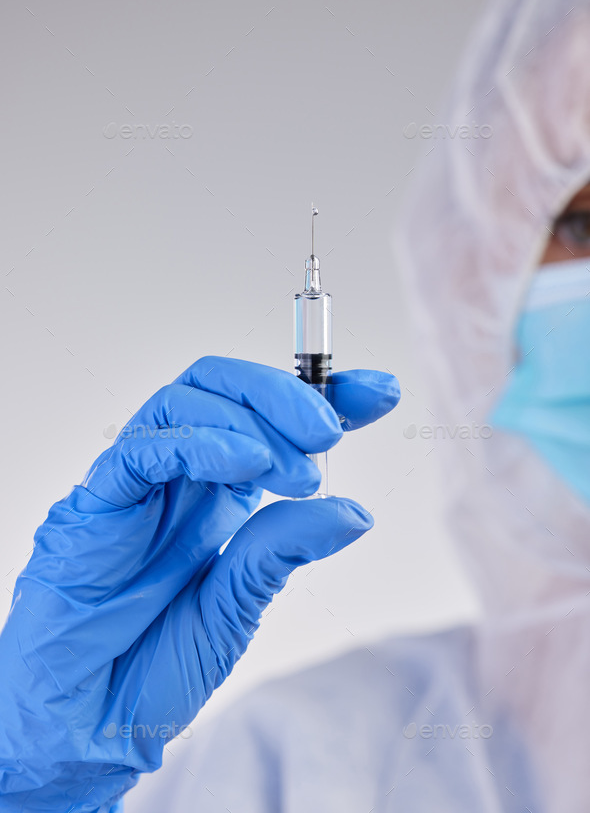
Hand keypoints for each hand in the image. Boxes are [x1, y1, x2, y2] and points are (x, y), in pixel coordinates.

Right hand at [0, 357, 399, 811]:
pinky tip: (244, 463)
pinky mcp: (94, 505)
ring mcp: (136, 486)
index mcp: (218, 495)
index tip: (381, 391)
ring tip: (297, 470)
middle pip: (225, 391)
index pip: (270, 420)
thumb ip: (283, 549)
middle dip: (286, 396)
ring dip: (251, 420)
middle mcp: (179, 478)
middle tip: (330, 431)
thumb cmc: (151, 668)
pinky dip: (198, 444)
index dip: (326, 395)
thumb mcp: (236, 608)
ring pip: (185, 402)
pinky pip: (141, 450)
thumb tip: (355, 510)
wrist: (84, 727)